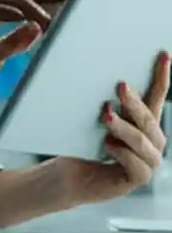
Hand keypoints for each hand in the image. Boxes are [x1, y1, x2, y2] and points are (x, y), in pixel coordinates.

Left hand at [46, 52, 170, 205]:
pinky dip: (120, 152)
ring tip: (106, 116)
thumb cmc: (82, 144)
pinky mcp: (138, 178)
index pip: (156, 95)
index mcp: (144, 121)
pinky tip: (106, 145)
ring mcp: (149, 160)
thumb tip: (101, 74)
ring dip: (124, 127)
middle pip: (148, 118)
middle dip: (135, 102)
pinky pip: (135, 164)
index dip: (161, 76)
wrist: (71, 175)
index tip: (164, 54)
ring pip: (141, 140)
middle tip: (121, 86)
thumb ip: (103, 101)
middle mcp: (152, 140)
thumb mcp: (92, 117)